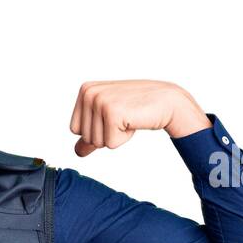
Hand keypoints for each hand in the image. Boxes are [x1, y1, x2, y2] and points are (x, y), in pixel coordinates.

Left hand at [69, 80, 209, 156]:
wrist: (167, 101)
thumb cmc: (138, 108)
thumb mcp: (110, 118)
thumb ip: (92, 133)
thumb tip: (77, 152)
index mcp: (85, 90)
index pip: (75, 129)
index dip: (97, 130)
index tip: (114, 116)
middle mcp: (89, 93)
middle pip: (86, 137)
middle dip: (107, 135)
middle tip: (124, 117)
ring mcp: (100, 101)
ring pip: (96, 142)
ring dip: (116, 136)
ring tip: (129, 118)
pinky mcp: (112, 113)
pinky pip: (110, 144)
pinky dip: (124, 139)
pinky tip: (133, 121)